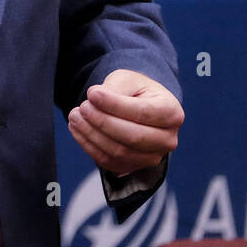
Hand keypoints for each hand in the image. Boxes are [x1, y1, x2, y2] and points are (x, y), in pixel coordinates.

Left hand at [67, 69, 182, 175]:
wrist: (138, 106)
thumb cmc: (134, 91)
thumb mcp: (127, 79)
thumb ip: (114, 87)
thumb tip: (95, 97)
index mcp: (172, 112)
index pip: (143, 113)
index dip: (114, 105)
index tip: (91, 94)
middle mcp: (168, 139)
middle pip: (133, 136)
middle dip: (101, 121)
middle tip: (82, 107)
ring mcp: (153, 157)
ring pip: (119, 152)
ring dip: (91, 134)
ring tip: (75, 116)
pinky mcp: (134, 167)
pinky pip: (109, 162)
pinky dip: (89, 146)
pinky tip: (77, 129)